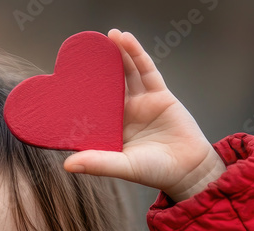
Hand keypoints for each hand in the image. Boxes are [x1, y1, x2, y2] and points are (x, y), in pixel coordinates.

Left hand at [63, 29, 225, 202]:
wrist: (190, 170)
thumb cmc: (155, 172)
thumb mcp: (123, 167)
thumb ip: (98, 163)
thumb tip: (67, 165)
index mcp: (110, 129)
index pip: (90, 107)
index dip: (79, 93)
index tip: (64, 78)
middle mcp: (123, 113)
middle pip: (106, 84)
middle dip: (96, 67)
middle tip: (83, 48)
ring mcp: (141, 101)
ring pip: (125, 72)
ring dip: (115, 53)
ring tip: (105, 36)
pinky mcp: (159, 94)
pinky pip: (146, 70)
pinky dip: (136, 54)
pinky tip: (125, 39)